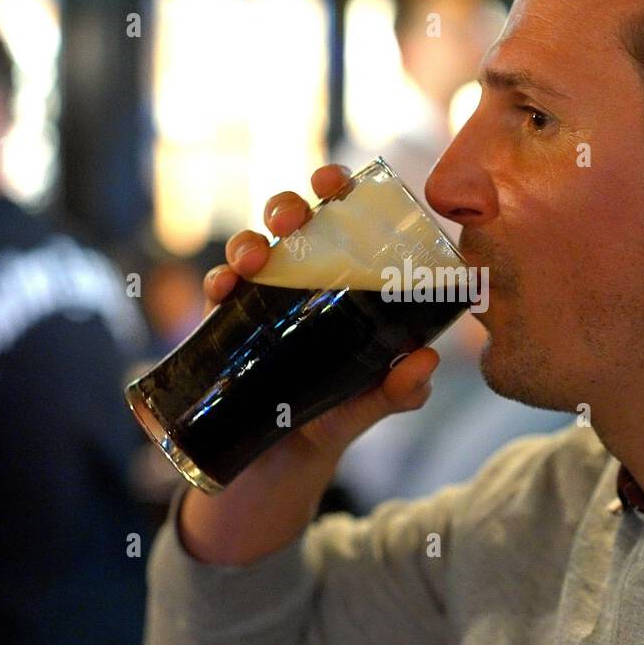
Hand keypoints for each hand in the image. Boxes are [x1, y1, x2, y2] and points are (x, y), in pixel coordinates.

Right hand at [203, 163, 440, 460]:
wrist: (286, 462)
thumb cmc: (338, 414)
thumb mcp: (375, 402)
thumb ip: (402, 389)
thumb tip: (425, 361)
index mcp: (342, 278)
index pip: (342, 218)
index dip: (336, 188)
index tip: (336, 182)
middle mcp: (301, 278)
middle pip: (291, 221)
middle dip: (288, 206)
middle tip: (293, 221)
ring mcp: (261, 299)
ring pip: (249, 247)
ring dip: (248, 242)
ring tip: (253, 261)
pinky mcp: (227, 325)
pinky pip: (217, 290)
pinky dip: (218, 280)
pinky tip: (223, 288)